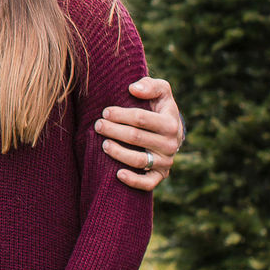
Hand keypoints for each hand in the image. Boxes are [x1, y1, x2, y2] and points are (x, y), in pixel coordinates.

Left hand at [95, 76, 184, 193]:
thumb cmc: (159, 108)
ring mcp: (165, 161)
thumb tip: (133, 88)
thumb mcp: (161, 91)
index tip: (105, 112)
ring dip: (118, 153)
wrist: (170, 131)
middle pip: (136, 138)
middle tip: (98, 125)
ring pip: (139, 160)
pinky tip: (117, 174)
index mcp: (171, 123)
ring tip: (103, 144)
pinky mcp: (160, 175)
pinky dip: (133, 181)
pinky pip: (147, 183)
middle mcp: (170, 144)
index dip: (121, 115)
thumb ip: (150, 86)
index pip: (141, 119)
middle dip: (114, 130)